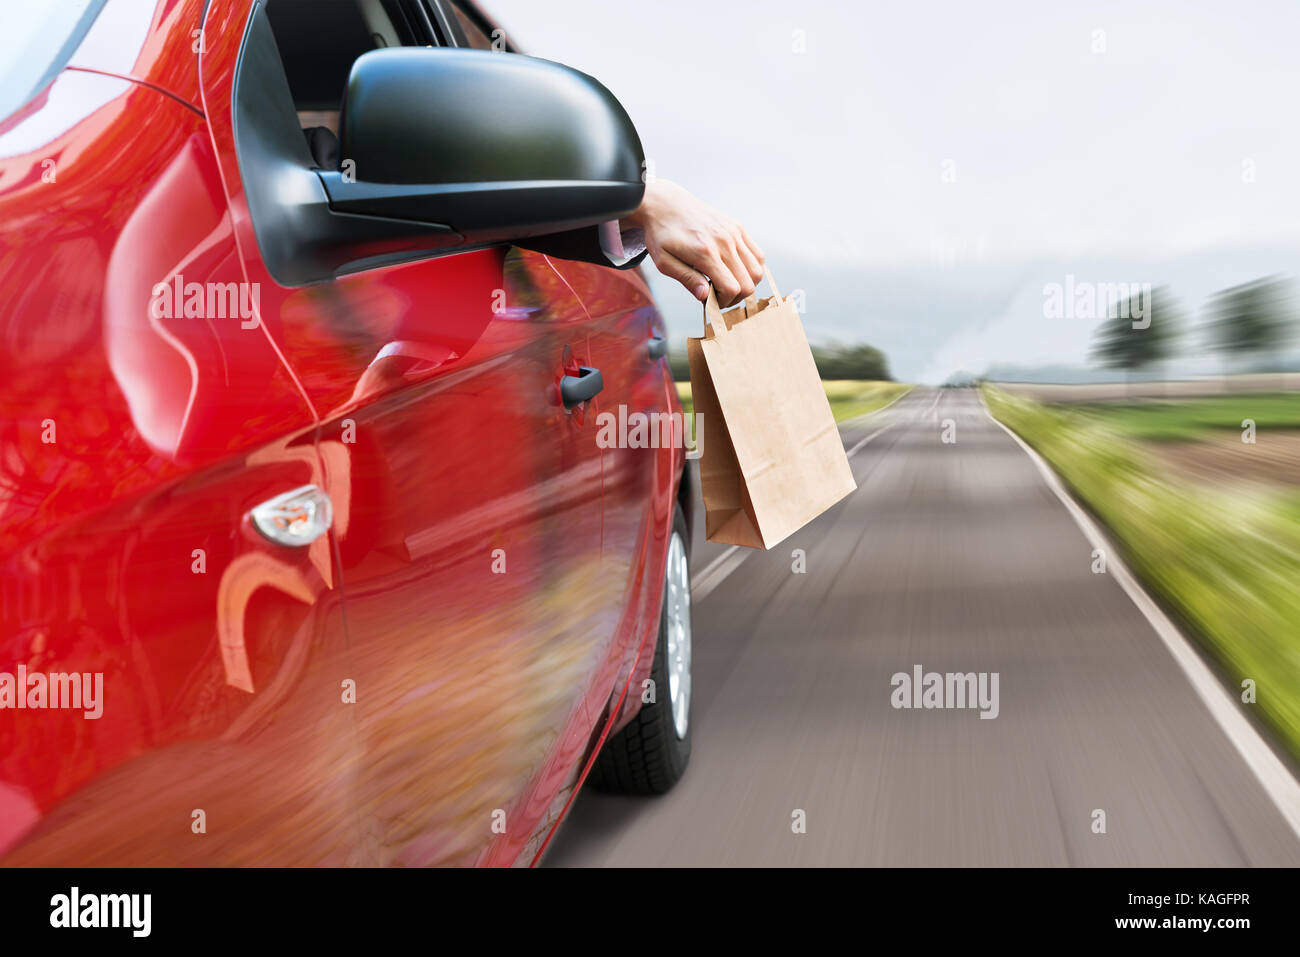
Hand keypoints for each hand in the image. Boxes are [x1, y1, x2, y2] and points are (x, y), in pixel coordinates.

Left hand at [623, 179, 764, 307]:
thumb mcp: (664, 262)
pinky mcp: (738, 227)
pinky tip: (734, 270)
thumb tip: (705, 296)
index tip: (711, 302)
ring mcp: (734, 233)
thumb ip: (686, 279)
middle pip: (748, 283)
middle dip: (735, 298)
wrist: (666, 205)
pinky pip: (758, 255)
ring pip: (758, 271)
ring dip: (745, 284)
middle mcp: (724, 241)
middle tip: (719, 296)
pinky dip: (751, 268)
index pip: (732, 288)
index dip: (723, 302)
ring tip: (727, 284)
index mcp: (705, 252)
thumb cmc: (662, 235)